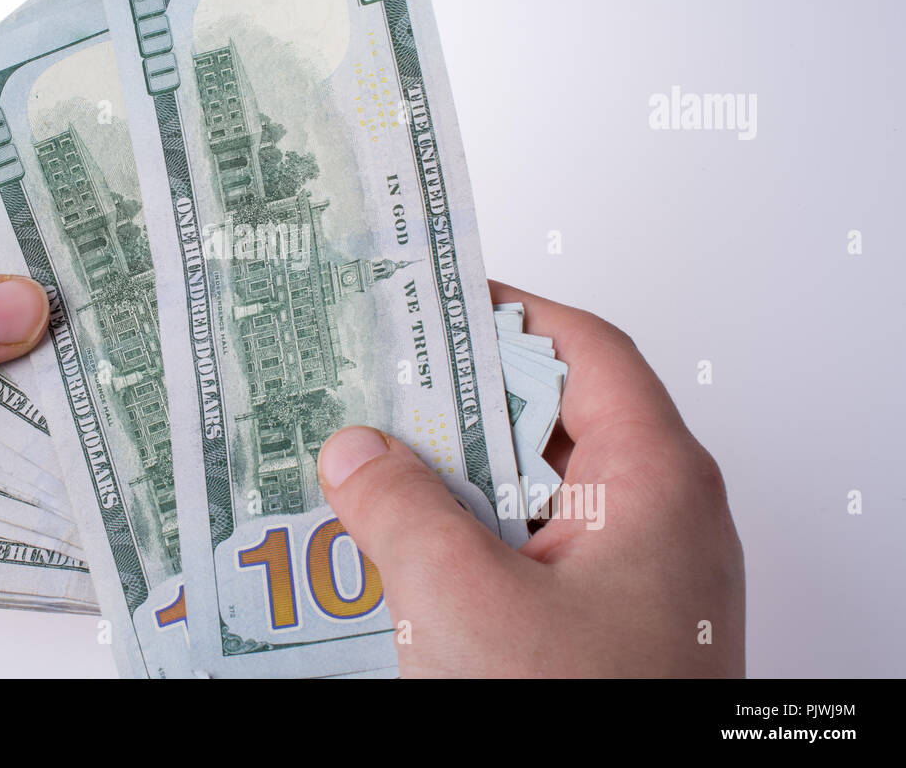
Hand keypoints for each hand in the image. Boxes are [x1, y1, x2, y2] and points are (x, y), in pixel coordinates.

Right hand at [317, 281, 744, 676]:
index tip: (430, 299)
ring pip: (535, 490)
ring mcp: (636, 578)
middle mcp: (660, 518)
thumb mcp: (466, 607)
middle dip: (459, 398)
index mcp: (657, 482)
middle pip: (555, 417)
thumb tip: (355, 452)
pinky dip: (468, 537)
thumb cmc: (579, 715)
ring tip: (368, 460)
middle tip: (375, 379)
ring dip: (454, 476)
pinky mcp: (605, 628)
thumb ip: (401, 511)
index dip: (506, 313)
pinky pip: (530, 552)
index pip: (583, 351)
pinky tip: (399, 549)